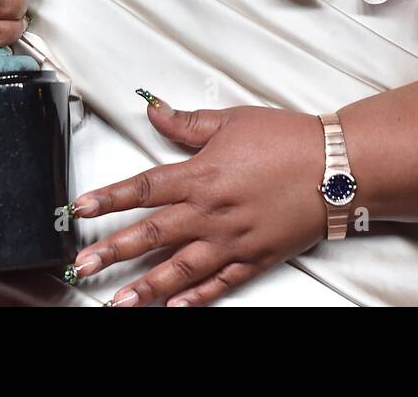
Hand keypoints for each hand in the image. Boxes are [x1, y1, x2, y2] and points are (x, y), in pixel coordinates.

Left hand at [67, 99, 328, 306]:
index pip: (143, 188)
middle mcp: (211, 212)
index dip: (108, 199)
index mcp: (201, 175)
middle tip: (82, 267)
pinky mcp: (254, 258)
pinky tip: (174, 307)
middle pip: (151, 234)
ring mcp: (232, 240)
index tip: (79, 210)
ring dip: (145, 287)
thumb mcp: (232, 121)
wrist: (337, 167)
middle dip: (112, 252)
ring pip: (179, 268)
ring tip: (118, 302)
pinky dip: (195, 297)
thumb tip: (153, 110)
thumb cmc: (287, 140)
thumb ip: (187, 123)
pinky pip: (218, 283)